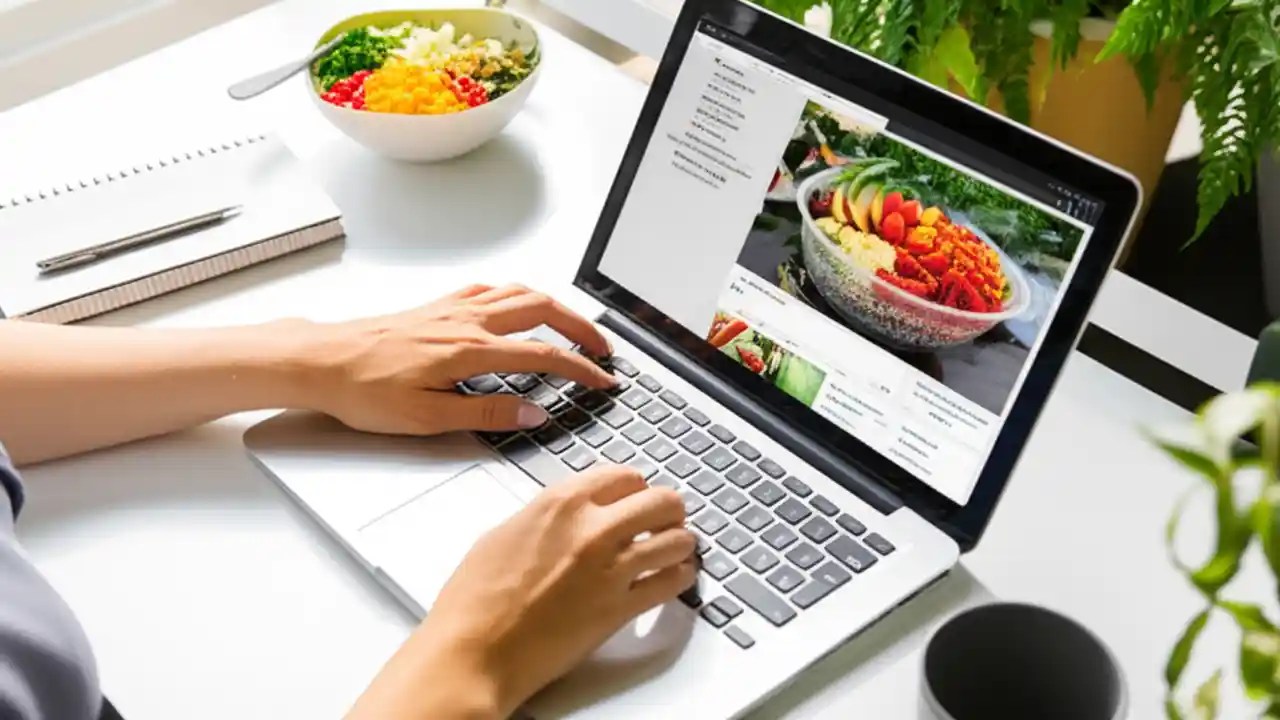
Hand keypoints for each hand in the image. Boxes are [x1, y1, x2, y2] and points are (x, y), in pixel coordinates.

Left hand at [301, 284, 616, 435]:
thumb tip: (532, 414)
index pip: (543, 355)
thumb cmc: (363, 391)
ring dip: (556, 307)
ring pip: (520, 293)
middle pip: (543, 309)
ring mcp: (452, 308)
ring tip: (575, 328)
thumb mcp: (427, 418)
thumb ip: (486, 416)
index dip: (581, 369)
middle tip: (604, 351)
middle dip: (582, 328)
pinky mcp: (437, 306)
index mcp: (469, 351)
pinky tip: (519, 307)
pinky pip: (491, 289)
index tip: (603, 381)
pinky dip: (518, 295)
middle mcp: (466, 321)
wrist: (321, 361)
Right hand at [346, 466, 697, 719]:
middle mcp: (592, 529)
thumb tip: (568, 516)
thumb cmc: (476, 600)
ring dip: (680, 544)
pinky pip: (671, 583)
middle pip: (661, 501)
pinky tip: (674, 578)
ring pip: (677, 541)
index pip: (624, 475)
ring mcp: (610, 569)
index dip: (635, 488)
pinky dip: (680, 578)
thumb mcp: (505, 533)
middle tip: (666, 521)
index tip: (637, 497)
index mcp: (561, 503)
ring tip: (675, 550)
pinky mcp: (620, 609)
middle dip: (668, 511)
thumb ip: (547, 517)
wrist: (474, 650)